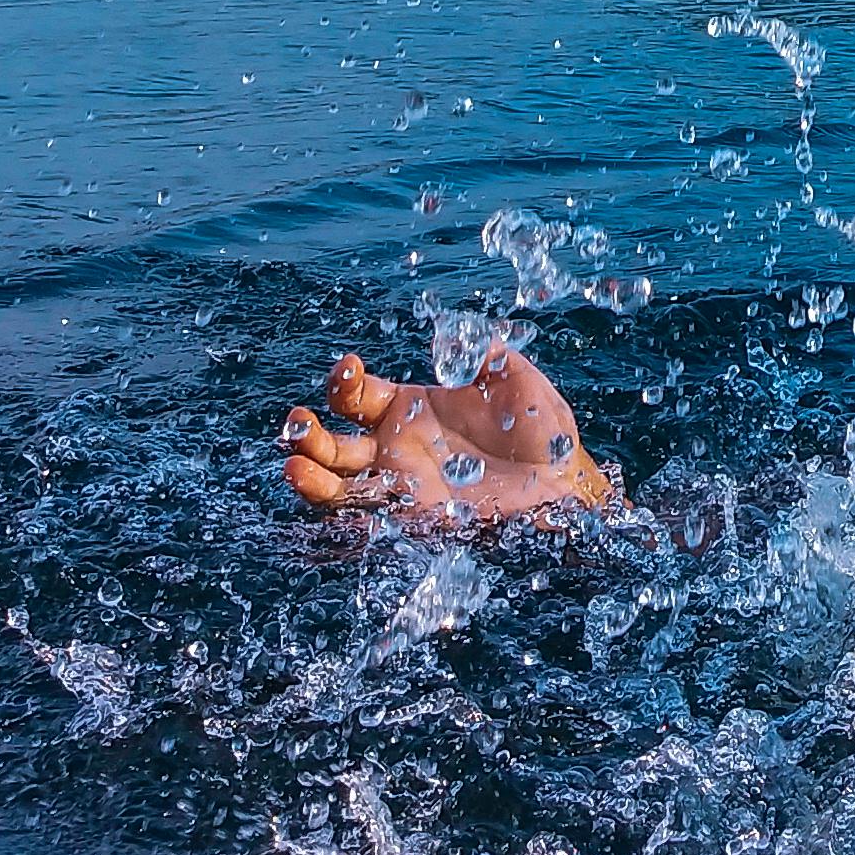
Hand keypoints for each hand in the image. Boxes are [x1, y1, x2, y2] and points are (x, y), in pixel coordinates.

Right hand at [280, 349, 613, 524]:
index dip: (346, 382)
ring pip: (340, 486)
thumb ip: (484, 353)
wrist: (561, 486)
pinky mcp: (413, 522)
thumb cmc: (539, 431)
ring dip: (312, 478)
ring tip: (294, 467)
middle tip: (297, 422)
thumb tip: (457, 331)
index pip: (359, 395)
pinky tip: (330, 509)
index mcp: (409, 409)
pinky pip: (368, 523)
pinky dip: (343, 519)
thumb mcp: (515, 380)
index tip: (348, 369)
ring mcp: (400, 487)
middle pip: (335, 443)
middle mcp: (395, 449)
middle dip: (309, 433)